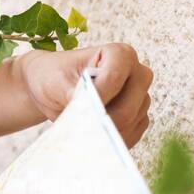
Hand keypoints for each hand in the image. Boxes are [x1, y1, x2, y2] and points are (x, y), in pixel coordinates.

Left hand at [19, 43, 153, 147]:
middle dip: (101, 119)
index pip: (116, 76)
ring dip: (104, 131)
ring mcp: (140, 98)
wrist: (52, 89)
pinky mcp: (138, 118)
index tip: (77, 101)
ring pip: (130, 124)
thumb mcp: (55, 81)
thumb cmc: (54, 77)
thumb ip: (72, 92)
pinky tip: (91, 134)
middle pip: (128, 107)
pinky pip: (131, 135)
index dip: (97, 94)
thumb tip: (88, 110)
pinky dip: (110, 140)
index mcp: (120, 54)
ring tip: (80, 125)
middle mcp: (137, 74)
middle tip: (77, 122)